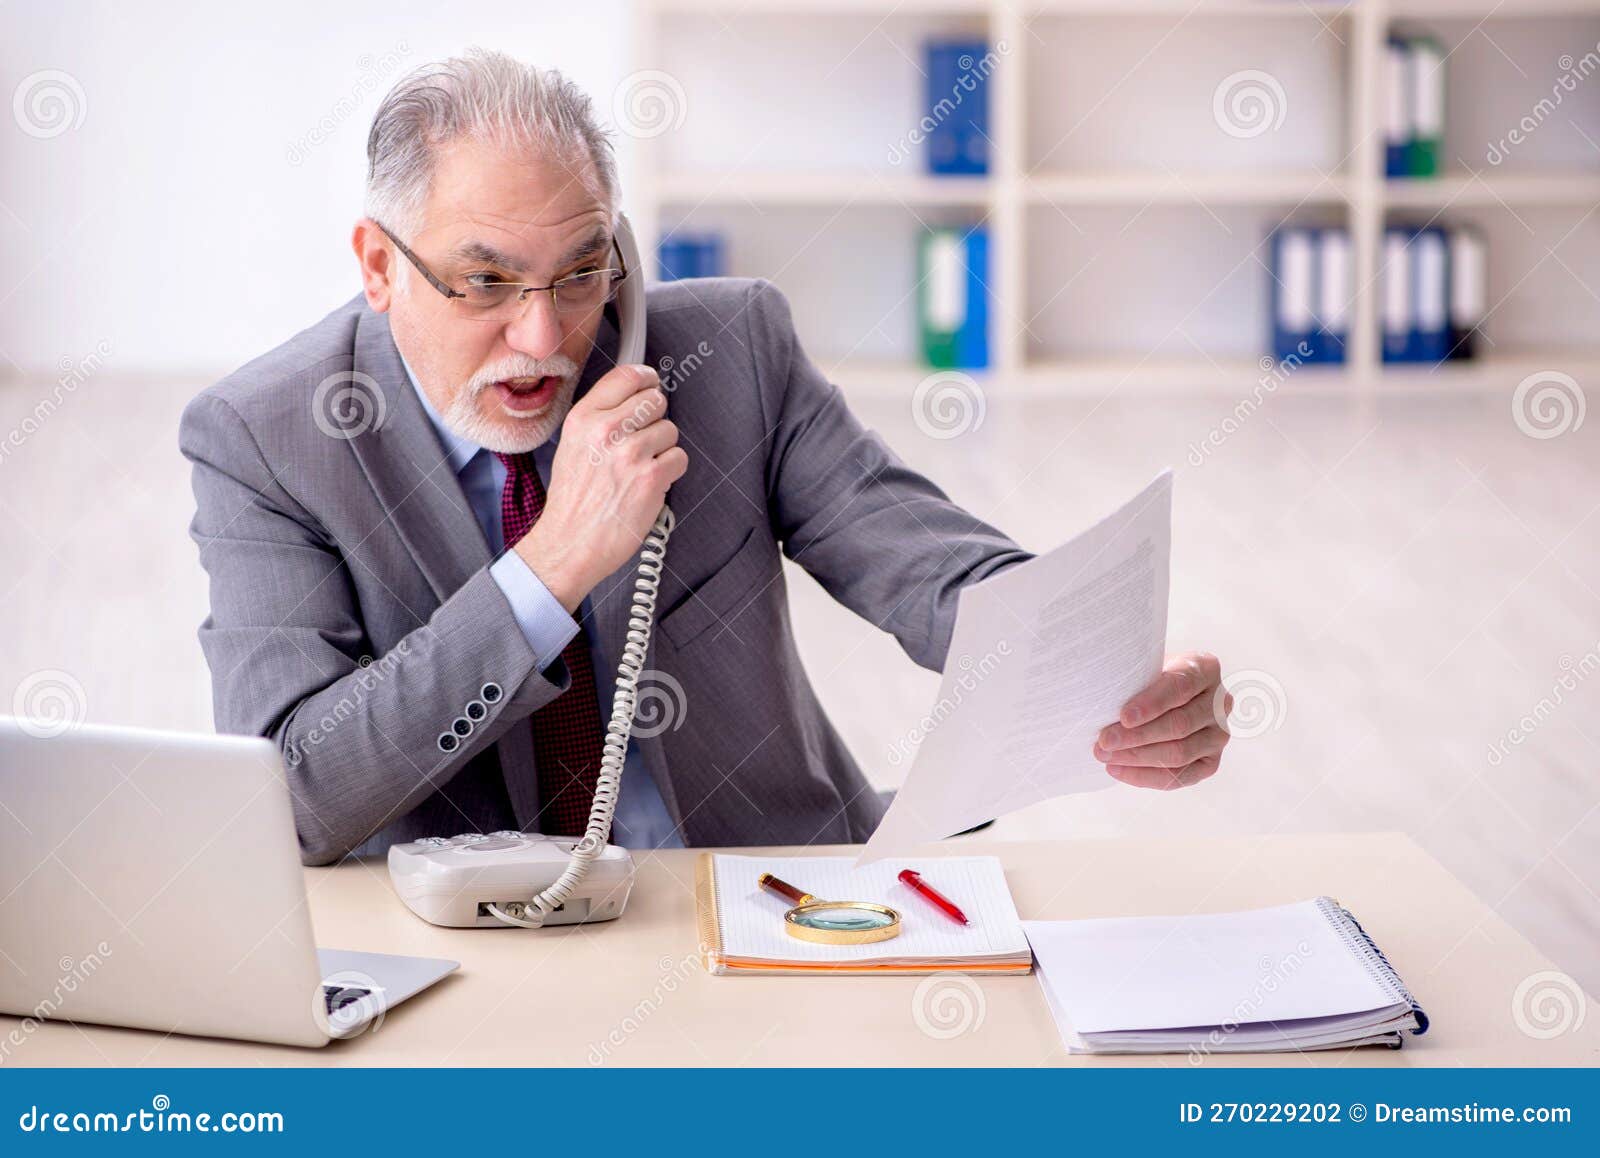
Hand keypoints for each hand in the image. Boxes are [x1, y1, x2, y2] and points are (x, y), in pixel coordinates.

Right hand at [514, 364, 687, 611]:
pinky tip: (649, 484)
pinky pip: (680, 458)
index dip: (646, 379)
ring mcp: (630, 452)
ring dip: (662, 450)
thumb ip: (600, 417)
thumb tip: (635, 395)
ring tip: (639, 469)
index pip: (627, 375)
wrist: (570, 544)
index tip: (651, 384)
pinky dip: (670, 473)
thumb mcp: (572, 446)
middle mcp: (605, 430)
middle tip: (641, 443)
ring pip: (670, 430)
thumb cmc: (573, 501)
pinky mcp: (651, 477)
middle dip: (654, 421)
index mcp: (583, 418)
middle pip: (655, 400)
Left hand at [1093, 652, 1230, 789]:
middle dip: (1137, 736)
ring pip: (1180, 753)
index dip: (1152, 704)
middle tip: (1104, 741)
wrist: (1160, 694)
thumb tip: (1105, 701)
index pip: (1180, 687)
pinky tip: (1118, 770)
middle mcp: (1219, 701)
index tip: (1124, 717)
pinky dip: (1146, 777)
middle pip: (1180, 724)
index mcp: (1205, 668)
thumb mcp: (1143, 665)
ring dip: (1138, 758)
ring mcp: (1219, 734)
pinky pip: (1181, 776)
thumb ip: (1134, 677)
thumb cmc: (1147, 676)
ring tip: (1106, 756)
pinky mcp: (1211, 761)